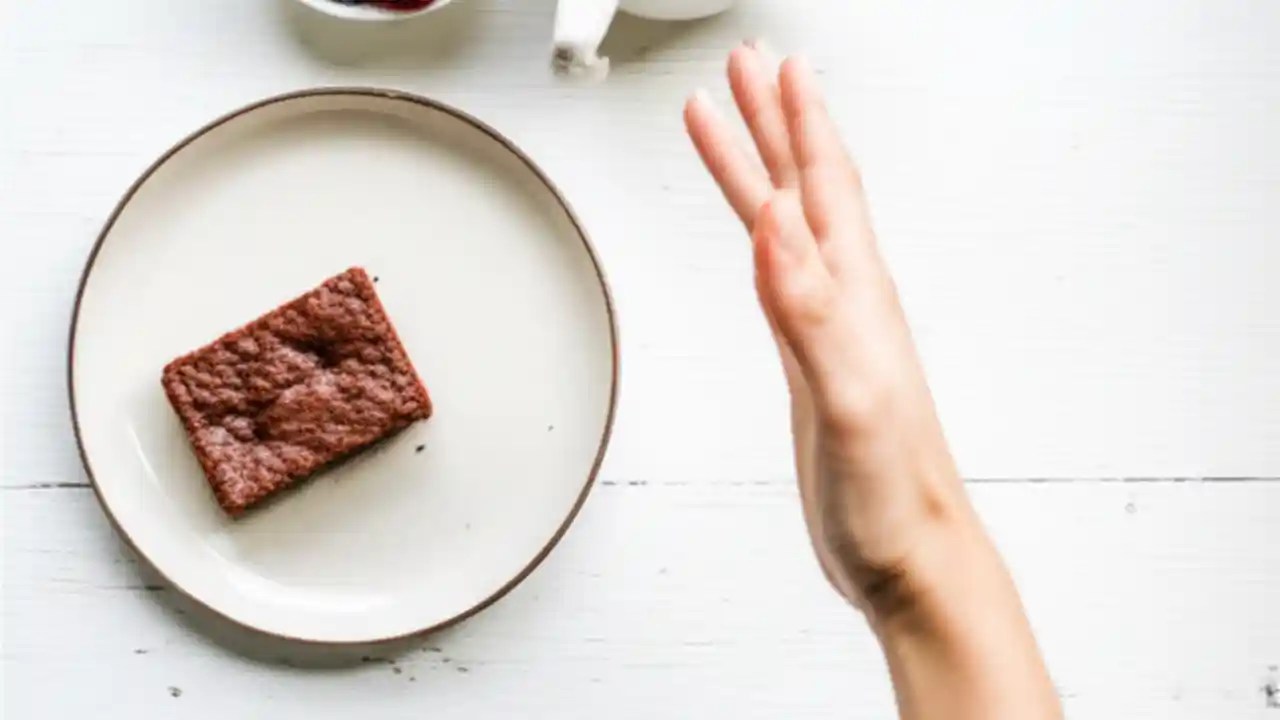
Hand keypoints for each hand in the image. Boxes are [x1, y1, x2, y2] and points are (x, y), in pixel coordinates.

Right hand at [684, 45, 971, 619]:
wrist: (910, 558)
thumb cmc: (894, 494)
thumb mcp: (851, 397)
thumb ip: (812, 310)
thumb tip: (774, 225)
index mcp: (858, 298)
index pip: (824, 186)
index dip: (797, 120)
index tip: (772, 66)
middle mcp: (846, 302)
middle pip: (804, 188)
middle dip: (773, 122)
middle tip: (745, 70)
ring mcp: (829, 330)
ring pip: (788, 226)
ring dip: (760, 171)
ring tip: (726, 128)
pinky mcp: (812, 363)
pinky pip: (780, 275)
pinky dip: (760, 237)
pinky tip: (756, 233)